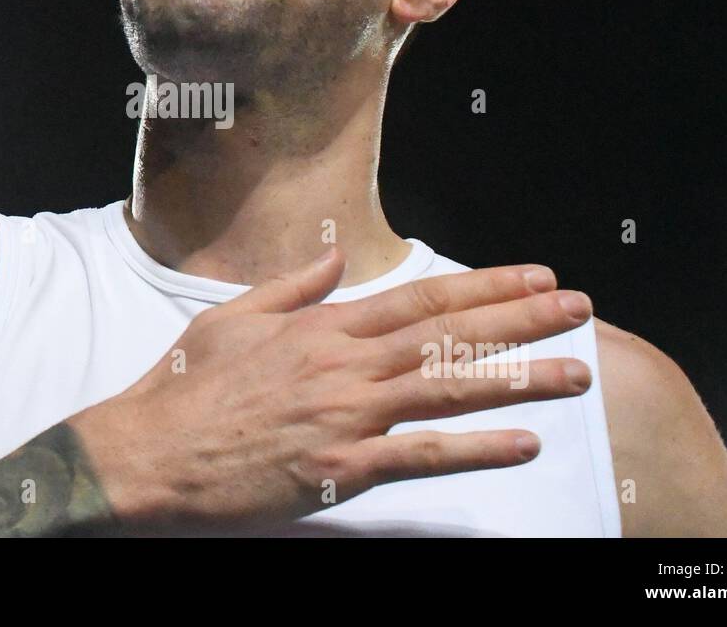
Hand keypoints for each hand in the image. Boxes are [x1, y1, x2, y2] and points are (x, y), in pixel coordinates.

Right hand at [69, 248, 591, 532]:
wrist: (148, 453)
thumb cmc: (184, 387)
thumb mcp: (233, 317)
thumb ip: (295, 286)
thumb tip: (340, 257)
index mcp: (323, 325)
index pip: (422, 297)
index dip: (485, 285)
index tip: (533, 274)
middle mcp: (345, 362)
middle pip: (451, 333)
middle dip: (522, 318)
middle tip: (578, 308)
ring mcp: (346, 414)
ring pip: (449, 387)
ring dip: (519, 378)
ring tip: (575, 372)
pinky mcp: (340, 468)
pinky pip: (421, 455)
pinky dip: (475, 448)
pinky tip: (522, 444)